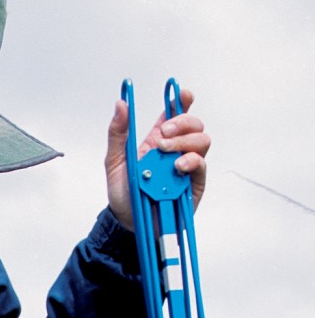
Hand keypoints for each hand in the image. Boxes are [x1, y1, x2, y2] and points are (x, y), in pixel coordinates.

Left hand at [105, 87, 210, 229]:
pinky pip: (201, 165)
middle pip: (194, 125)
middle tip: (163, 134)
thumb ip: (117, 133)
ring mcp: (187, 167)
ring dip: (185, 142)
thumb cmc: (123, 194)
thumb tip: (121, 104)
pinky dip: (191, 161)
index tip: (182, 94)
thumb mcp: (114, 161)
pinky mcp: (193, 184)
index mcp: (157, 142)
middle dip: (182, 123)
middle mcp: (175, 151)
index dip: (181, 102)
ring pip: (201, 141)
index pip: (175, 115)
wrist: (128, 223)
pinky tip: (177, 166)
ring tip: (166, 154)